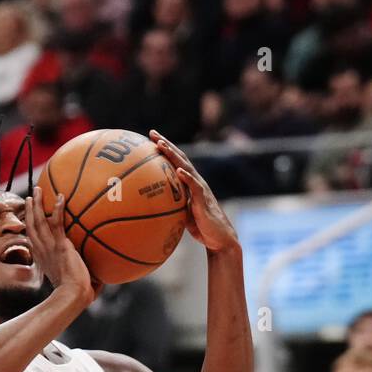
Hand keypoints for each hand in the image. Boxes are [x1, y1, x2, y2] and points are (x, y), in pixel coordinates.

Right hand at [26, 188, 97, 304]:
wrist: (73, 295)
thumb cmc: (78, 295)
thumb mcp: (79, 283)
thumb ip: (89, 276)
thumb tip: (103, 277)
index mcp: (44, 259)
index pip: (34, 240)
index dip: (31, 228)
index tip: (31, 219)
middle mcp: (43, 251)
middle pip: (32, 226)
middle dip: (30, 210)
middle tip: (31, 198)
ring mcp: (50, 247)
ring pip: (38, 221)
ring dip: (38, 204)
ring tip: (38, 190)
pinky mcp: (60, 246)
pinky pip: (57, 223)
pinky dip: (58, 209)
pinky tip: (61, 196)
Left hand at [150, 130, 237, 253]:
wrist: (219, 239)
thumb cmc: (201, 228)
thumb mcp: (182, 213)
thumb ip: (172, 204)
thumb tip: (153, 204)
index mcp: (190, 183)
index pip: (176, 162)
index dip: (165, 149)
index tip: (152, 138)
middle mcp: (196, 182)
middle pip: (180, 158)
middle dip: (166, 144)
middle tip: (152, 133)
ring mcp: (201, 189)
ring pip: (186, 167)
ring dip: (173, 155)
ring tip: (161, 145)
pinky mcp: (204, 200)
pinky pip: (195, 187)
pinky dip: (187, 177)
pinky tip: (179, 170)